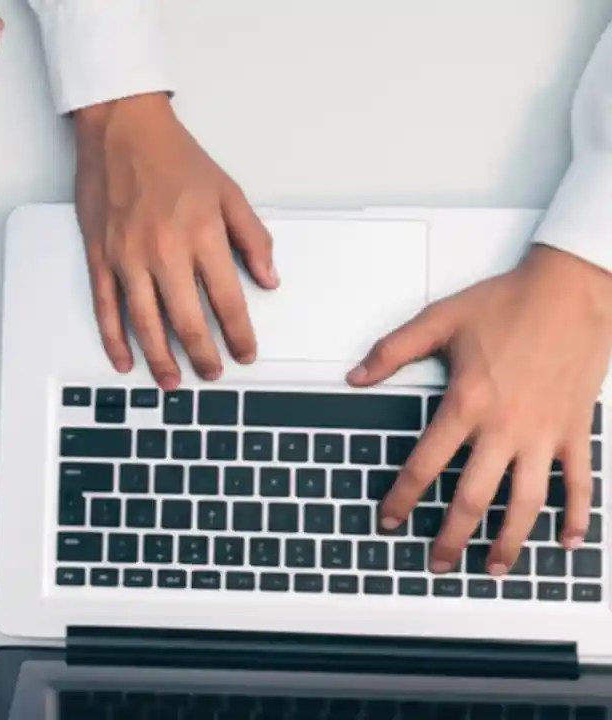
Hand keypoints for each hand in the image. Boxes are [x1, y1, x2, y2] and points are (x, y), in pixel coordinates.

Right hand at [74, 93, 279, 389]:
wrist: (122, 129)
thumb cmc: (173, 156)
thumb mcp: (228, 191)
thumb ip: (252, 238)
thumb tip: (269, 278)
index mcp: (201, 235)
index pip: (227, 299)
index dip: (239, 333)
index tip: (246, 352)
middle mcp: (164, 251)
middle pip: (187, 320)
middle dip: (203, 356)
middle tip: (213, 374)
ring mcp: (127, 257)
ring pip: (146, 323)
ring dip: (161, 359)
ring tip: (174, 380)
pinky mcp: (100, 256)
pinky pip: (107, 308)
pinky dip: (115, 339)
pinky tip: (125, 359)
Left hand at [348, 245, 611, 573]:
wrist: (573, 290)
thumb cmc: (507, 302)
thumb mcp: (439, 320)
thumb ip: (392, 351)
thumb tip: (355, 377)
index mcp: (466, 403)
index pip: (425, 464)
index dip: (402, 498)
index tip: (388, 521)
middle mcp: (505, 427)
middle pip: (473, 498)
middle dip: (451, 537)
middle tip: (436, 564)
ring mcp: (545, 433)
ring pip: (527, 502)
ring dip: (510, 540)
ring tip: (494, 568)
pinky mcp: (576, 430)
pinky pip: (580, 482)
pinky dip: (577, 515)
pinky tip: (568, 542)